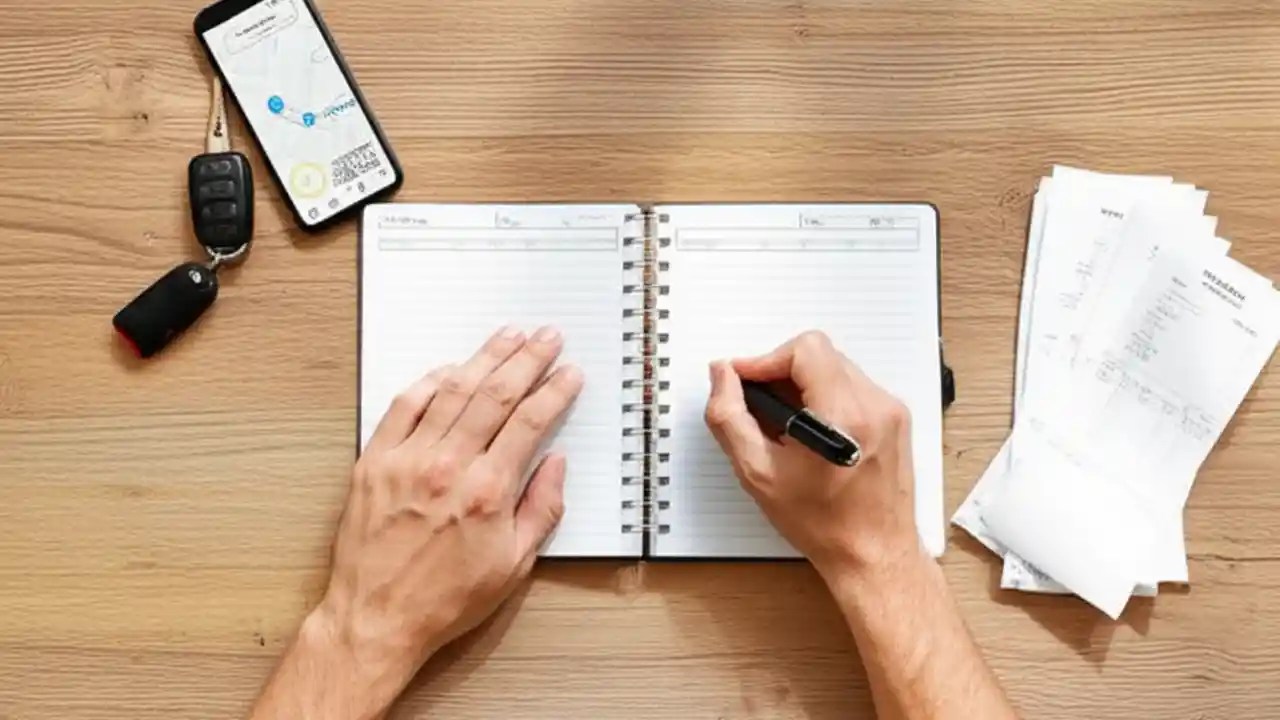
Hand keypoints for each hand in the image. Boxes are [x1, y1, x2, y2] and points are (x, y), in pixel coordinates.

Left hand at [304, 326, 581, 712]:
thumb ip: (542, 509)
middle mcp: (448, 467)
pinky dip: (430, 381)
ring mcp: (408, 460)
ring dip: (485, 357)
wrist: (376, 620)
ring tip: (508, 336)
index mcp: (488, 492)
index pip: (530, 422)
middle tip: (546, 337)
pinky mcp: (374, 462)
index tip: (569, 373)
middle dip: (527, 359)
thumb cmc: (444, 600)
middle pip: (496, 393)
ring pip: (453, 390)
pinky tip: (450, 369)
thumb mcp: (514, 565)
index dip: (554, 391)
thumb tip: (556, 464)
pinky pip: (405, 406)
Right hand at [704, 330, 919, 582]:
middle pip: (819, 355)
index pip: (804, 350)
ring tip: (786, 427)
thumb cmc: (823, 525)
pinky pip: (853, 387)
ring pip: (835, 368)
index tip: (744, 381)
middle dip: (782, 374)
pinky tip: (811, 434)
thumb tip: (723, 375)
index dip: (765, 360)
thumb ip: (730, 417)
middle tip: (762, 410)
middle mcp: (875, 405)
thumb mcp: (759, 474)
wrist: (874, 554)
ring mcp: (890, 410)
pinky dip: (825, 398)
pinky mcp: (896, 419)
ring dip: (803, 386)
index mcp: (844, 415)